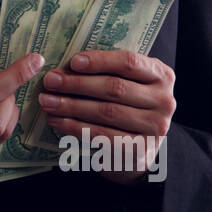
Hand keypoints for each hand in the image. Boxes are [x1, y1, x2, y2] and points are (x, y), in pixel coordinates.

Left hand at [37, 49, 176, 184]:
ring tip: (47, 101)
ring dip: (71, 106)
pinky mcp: (140, 150)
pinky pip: (102, 135)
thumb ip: (107, 72)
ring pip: (107, 112)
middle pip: (115, 88)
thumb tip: (65, 65)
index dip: (99, 61)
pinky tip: (57, 121)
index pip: (129, 62)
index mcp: (161, 75)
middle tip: (50, 81)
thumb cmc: (126, 107)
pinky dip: (75, 127)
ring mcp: (155, 127)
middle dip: (77, 84)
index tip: (72, 61)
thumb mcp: (126, 84)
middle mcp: (164, 100)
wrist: (137, 150)